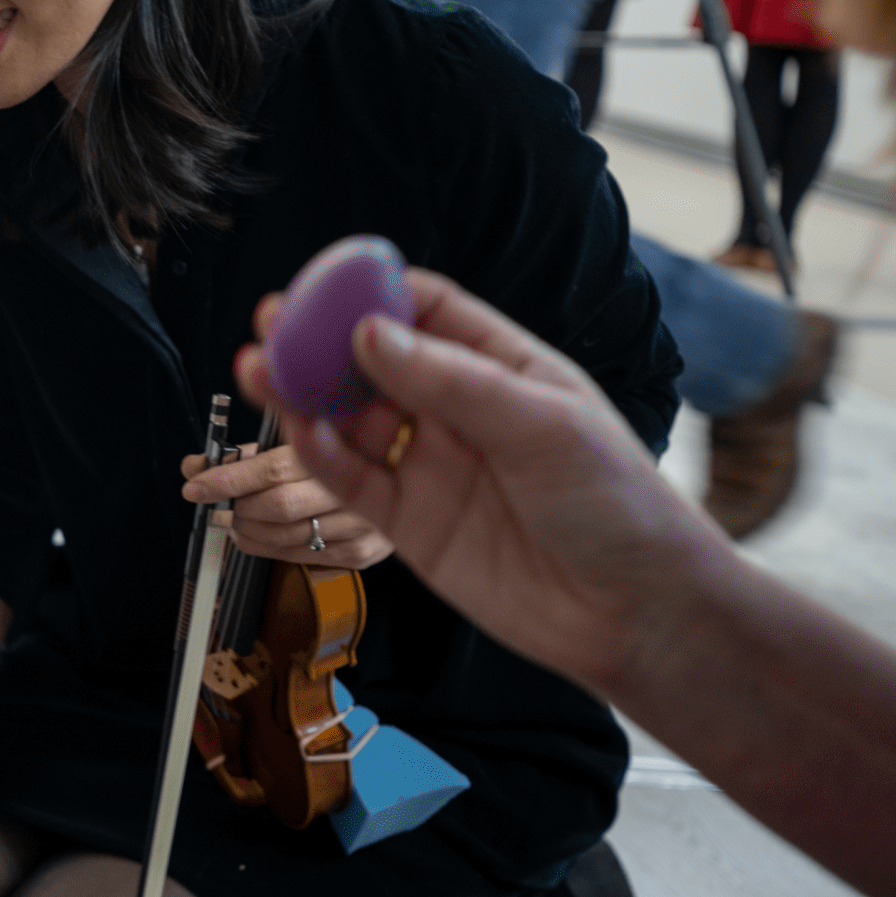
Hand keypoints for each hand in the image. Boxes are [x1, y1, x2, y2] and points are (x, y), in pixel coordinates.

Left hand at [179, 441, 392, 568]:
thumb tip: (196, 465)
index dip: (228, 479)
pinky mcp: (364, 552)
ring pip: (288, 537)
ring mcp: (364, 525)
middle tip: (213, 502)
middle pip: (279, 506)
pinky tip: (254, 535)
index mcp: (342, 446)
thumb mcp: (300, 436)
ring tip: (230, 518)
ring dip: (247, 530)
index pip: (273, 469)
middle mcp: (358, 489)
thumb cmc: (346, 448)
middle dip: (236, 506)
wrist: (413, 473)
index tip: (196, 483)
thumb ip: (249, 453)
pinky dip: (268, 547)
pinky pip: (304, 557)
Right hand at [232, 272, 725, 701]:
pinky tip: (297, 432)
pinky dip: (319, 456)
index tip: (324, 283)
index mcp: (503, 368)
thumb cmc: (619, 507)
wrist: (636, 613)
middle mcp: (460, 413)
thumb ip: (451, 381)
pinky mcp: (411, 525)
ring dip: (304, 396)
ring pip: (351, 421)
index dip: (371, 293)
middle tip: (271, 324)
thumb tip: (369, 335)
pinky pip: (353, 482)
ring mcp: (432, 467)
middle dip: (319, 342)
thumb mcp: (543, 425)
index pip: (425, 311)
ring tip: (259, 371)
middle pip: (373, 363)